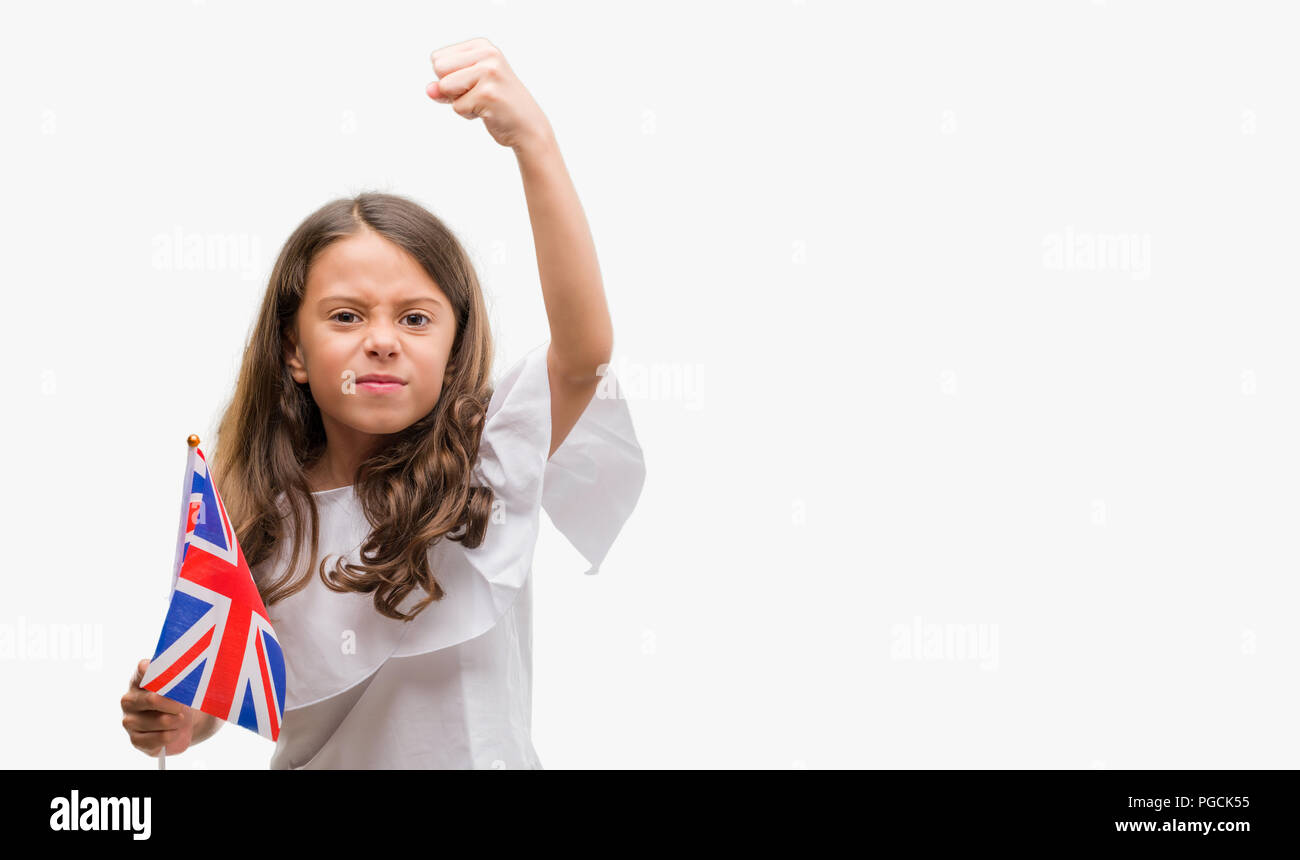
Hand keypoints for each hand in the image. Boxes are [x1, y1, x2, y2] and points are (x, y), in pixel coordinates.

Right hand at [120, 658, 198, 756]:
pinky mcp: (136, 740)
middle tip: (184, 706)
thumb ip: (183, 677)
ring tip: (181, 719)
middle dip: (175, 704)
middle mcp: (129, 699)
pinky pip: (160, 738)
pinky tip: (175, 731)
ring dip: (177, 721)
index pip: (143, 668)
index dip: (156, 670)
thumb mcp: (185, 685)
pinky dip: (173, 735)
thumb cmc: (181, 698)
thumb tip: (194, 672)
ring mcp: (130, 720)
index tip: (171, 673)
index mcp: (139, 679)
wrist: (184, 723)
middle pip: (153, 699)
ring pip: (161, 721)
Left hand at [427, 38, 552, 151]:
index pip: (438, 58)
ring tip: (482, 103)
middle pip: (439, 68)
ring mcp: (489, 72)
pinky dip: (469, 115)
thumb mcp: (468, 87)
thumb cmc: (497, 105)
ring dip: (459, 102)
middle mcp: (487, 54)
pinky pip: (457, 107)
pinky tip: (489, 112)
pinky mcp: (487, 94)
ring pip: (445, 87)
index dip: (449, 77)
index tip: (473, 84)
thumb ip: (444, 85)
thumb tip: (429, 90)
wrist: (529, 127)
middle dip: (451, 88)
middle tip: (477, 95)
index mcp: (482, 46)